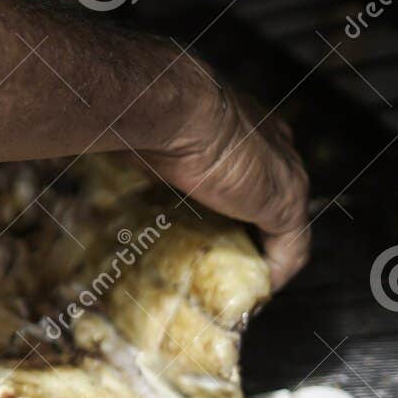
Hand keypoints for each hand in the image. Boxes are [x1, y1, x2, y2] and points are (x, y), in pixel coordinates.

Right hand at [141, 66, 310, 288]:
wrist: (173, 107)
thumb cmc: (153, 114)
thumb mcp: (146, 137)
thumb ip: (144, 152)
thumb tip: (105, 160)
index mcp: (242, 126)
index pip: (250, 169)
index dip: (234, 200)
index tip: (211, 227)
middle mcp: (272, 146)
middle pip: (270, 197)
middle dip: (249, 229)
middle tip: (222, 260)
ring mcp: (283, 174)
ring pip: (283, 225)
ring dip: (263, 254)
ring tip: (240, 281)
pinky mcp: (285, 202)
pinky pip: (292, 248)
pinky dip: (277, 270)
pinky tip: (259, 289)